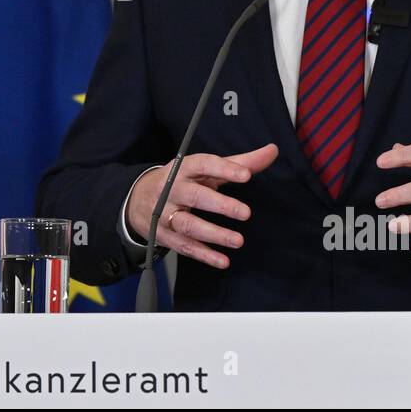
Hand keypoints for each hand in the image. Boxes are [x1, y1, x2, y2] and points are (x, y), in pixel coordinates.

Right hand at [125, 144, 277, 268]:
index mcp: (184, 168)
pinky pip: (183, 246)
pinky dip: (203, 254)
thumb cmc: (182, 180)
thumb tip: (272, 151)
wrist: (137, 198)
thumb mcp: (205, 169)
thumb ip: (239, 162)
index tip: (246, 175)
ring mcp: (165, 213)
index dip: (224, 169)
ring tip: (238, 241)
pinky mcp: (163, 235)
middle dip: (220, 205)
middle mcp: (172, 189)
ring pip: (188, 224)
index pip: (204, 165)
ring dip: (213, 234)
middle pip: (195, 196)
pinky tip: (222, 260)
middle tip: (245, 213)